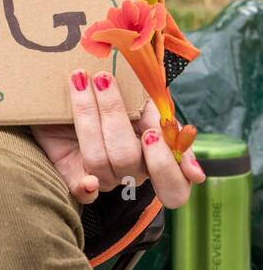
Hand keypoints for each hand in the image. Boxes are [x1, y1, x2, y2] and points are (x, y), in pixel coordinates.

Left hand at [31, 68, 205, 208]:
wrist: (76, 87)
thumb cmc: (120, 91)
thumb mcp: (146, 96)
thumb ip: (164, 120)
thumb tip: (195, 174)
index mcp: (156, 156)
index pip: (175, 186)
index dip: (166, 165)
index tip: (149, 133)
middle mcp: (131, 172)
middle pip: (128, 160)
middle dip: (113, 117)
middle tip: (103, 81)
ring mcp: (104, 175)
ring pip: (100, 160)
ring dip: (86, 112)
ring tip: (79, 77)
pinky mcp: (75, 175)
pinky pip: (83, 192)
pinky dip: (86, 187)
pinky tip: (88, 180)